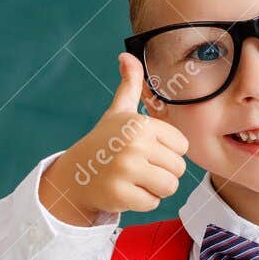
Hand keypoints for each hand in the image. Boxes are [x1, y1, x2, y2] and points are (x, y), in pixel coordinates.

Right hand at [40, 53, 188, 225]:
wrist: (76, 174)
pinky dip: (142, 201)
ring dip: (156, 188)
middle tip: (140, 168)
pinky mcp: (120, 194)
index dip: (168, 151)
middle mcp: (134, 144)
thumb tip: (126, 55)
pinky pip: (152, 204)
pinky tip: (126, 191)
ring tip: (135, 179)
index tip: (147, 149)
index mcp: (140, 124)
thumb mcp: (119, 112)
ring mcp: (126, 170)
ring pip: (169, 187)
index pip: (182, 147)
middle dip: (163, 172)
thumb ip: (130, 84)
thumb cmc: (105, 141)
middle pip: (178, 169)